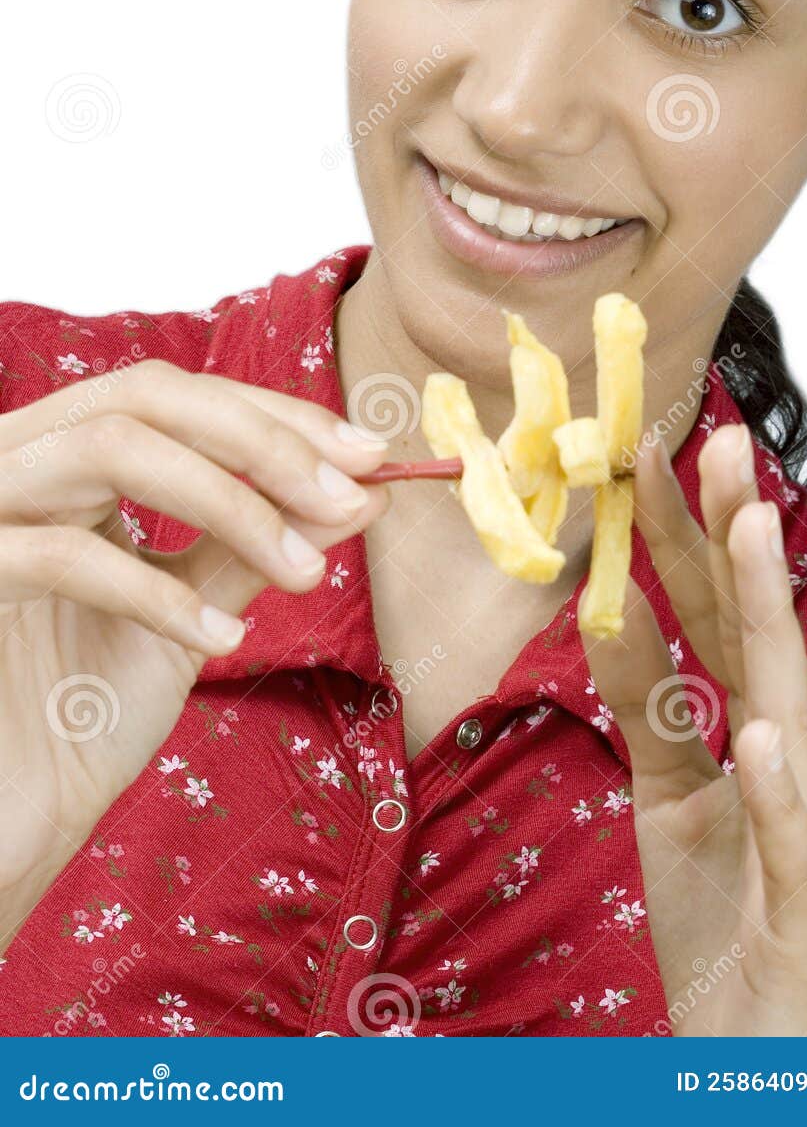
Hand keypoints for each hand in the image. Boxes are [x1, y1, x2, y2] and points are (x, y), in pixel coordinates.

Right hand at [0, 360, 389, 935]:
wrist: (11, 815)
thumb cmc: (86, 712)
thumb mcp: (193, 614)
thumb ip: (262, 546)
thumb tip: (364, 490)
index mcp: (66, 455)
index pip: (180, 394)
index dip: (278, 415)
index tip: (369, 457)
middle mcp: (15, 459)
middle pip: (146, 394)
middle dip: (262, 440)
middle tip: (347, 495)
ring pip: (111, 447)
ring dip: (229, 502)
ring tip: (302, 571)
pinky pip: (64, 557)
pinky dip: (160, 593)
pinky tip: (223, 642)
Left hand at [579, 424, 806, 1036]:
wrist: (755, 1048)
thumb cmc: (723, 910)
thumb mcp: (667, 793)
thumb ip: (646, 704)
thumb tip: (602, 610)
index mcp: (768, 724)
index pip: (724, 612)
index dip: (694, 532)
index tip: (662, 446)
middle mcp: (803, 759)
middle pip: (762, 631)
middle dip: (737, 534)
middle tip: (714, 440)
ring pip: (793, 709)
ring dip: (771, 619)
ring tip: (750, 532)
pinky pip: (795, 845)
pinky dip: (780, 789)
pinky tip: (762, 735)